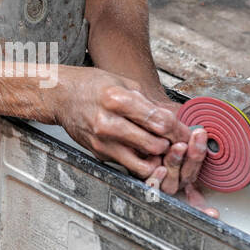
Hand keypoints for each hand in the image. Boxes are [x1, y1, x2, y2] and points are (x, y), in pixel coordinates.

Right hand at [53, 73, 218, 217]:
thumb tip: (174, 120)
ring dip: (158, 158)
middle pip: (154, 144)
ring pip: (143, 162)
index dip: (179, 129)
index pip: (158, 121)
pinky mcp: (100, 154)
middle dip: (172, 145)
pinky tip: (146, 152)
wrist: (62, 96)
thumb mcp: (125, 83)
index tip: (187, 132)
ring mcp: (102, 142)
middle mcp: (108, 124)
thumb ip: (149, 103)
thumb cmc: (93, 86)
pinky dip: (142, 161)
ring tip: (164, 149)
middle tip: (179, 142)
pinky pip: (129, 165)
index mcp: (116, 100)